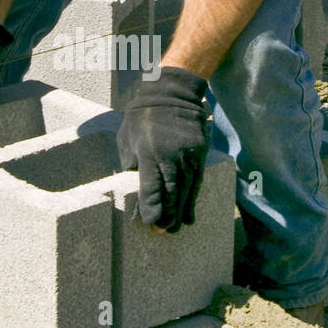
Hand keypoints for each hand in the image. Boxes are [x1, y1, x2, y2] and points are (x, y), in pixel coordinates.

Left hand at [117, 67, 210, 232]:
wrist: (172, 94)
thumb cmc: (142, 118)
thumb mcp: (128, 140)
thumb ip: (132, 165)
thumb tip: (136, 191)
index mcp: (149, 152)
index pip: (151, 186)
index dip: (152, 208)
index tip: (151, 224)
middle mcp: (171, 155)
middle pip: (171, 192)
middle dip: (167, 215)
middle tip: (163, 233)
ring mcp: (188, 155)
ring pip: (186, 190)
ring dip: (181, 212)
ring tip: (176, 228)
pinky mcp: (200, 154)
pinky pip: (196, 182)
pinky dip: (192, 199)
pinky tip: (189, 214)